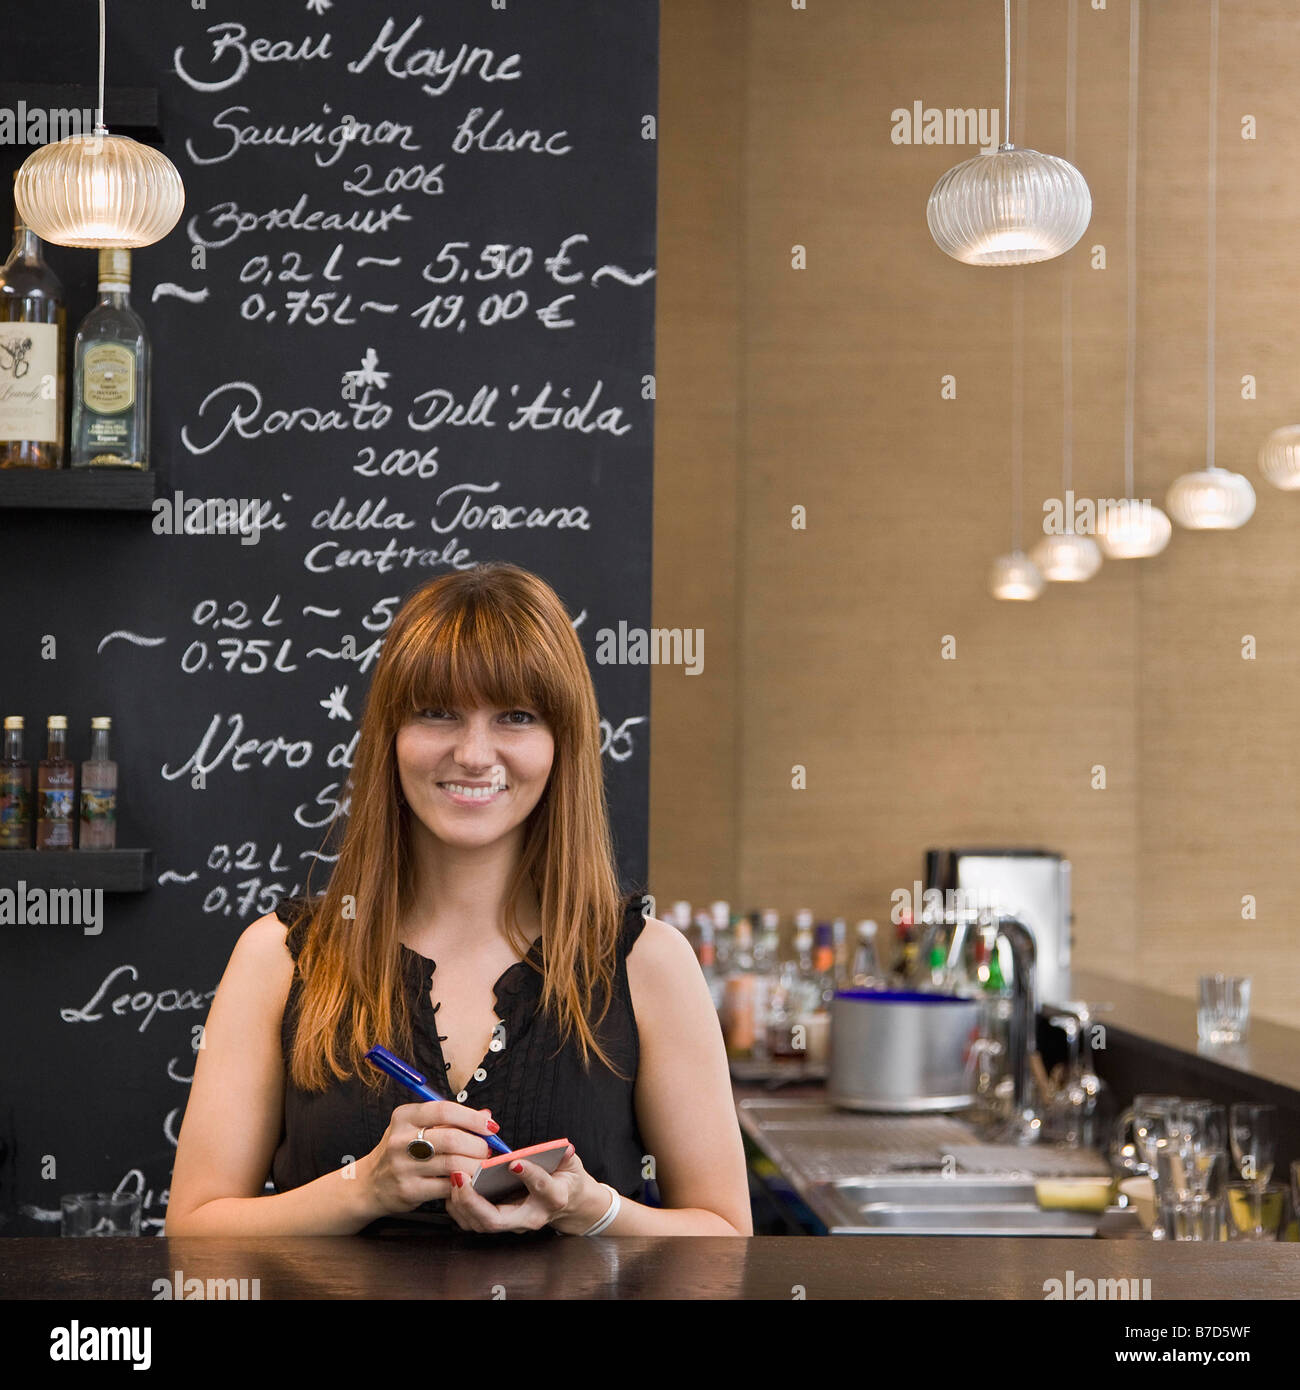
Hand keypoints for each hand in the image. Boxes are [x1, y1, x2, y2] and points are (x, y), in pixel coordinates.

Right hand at [360, 1100, 498, 1217]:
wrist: (369, 1183)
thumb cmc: (401, 1150)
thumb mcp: (417, 1127)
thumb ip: (450, 1121)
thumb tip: (486, 1115)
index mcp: (404, 1116)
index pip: (444, 1109)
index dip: (472, 1117)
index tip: (490, 1126)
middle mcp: (400, 1139)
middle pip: (452, 1138)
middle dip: (478, 1145)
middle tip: (487, 1150)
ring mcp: (403, 1166)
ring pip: (452, 1164)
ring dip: (475, 1165)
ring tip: (482, 1165)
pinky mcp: (408, 1191)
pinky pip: (446, 1186)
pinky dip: (463, 1183)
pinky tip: (468, 1180)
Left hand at [445, 1144, 608, 1234]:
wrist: (568, 1203)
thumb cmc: (565, 1179)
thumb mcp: (571, 1164)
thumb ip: (565, 1156)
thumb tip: (564, 1148)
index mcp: (553, 1198)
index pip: (541, 1188)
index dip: (529, 1174)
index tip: (514, 1162)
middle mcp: (530, 1217)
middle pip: (497, 1220)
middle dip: (474, 1201)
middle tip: (460, 1177)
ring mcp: (513, 1224)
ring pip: (481, 1224)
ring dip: (462, 1203)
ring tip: (454, 1177)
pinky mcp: (500, 1223)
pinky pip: (474, 1222)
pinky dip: (460, 1207)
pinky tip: (454, 1187)